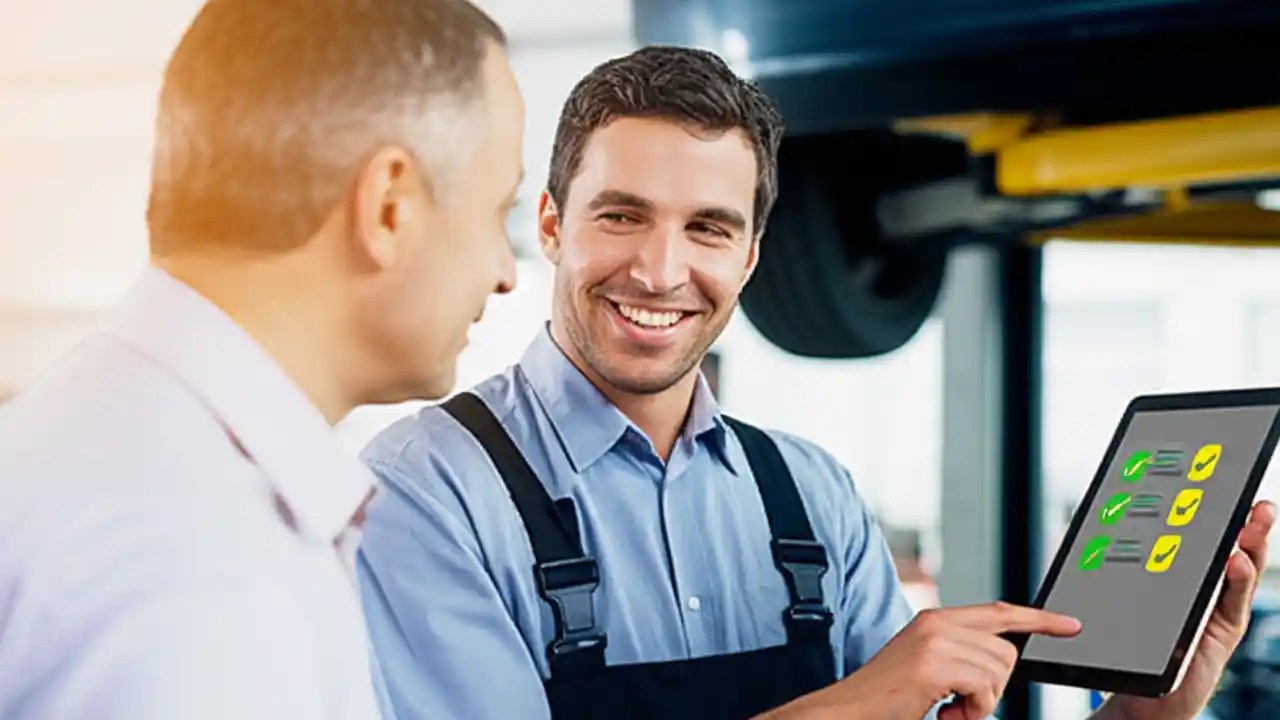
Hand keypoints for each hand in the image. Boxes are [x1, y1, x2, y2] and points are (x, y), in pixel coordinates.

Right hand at [756, 601, 1080, 719]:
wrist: (849, 710)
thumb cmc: (888, 698)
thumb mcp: (929, 666)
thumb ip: (961, 654)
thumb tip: (1001, 661)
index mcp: (936, 619)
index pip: (1000, 611)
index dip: (1039, 618)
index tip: (1071, 625)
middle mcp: (937, 622)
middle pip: (1006, 650)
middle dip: (995, 687)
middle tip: (960, 706)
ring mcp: (934, 640)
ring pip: (999, 670)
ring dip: (981, 703)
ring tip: (946, 710)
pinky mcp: (933, 663)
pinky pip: (984, 687)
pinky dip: (972, 711)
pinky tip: (942, 713)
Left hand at [1101, 500, 1275, 719]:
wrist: (1145, 695)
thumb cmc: (1139, 646)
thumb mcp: (1138, 599)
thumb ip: (1138, 568)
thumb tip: (1110, 521)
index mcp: (1190, 579)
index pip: (1210, 541)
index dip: (1224, 516)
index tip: (1229, 487)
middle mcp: (1211, 593)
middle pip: (1234, 552)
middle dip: (1248, 525)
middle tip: (1256, 503)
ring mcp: (1219, 612)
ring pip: (1240, 574)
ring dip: (1251, 547)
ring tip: (1254, 523)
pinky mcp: (1220, 633)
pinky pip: (1231, 603)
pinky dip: (1236, 581)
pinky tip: (1235, 562)